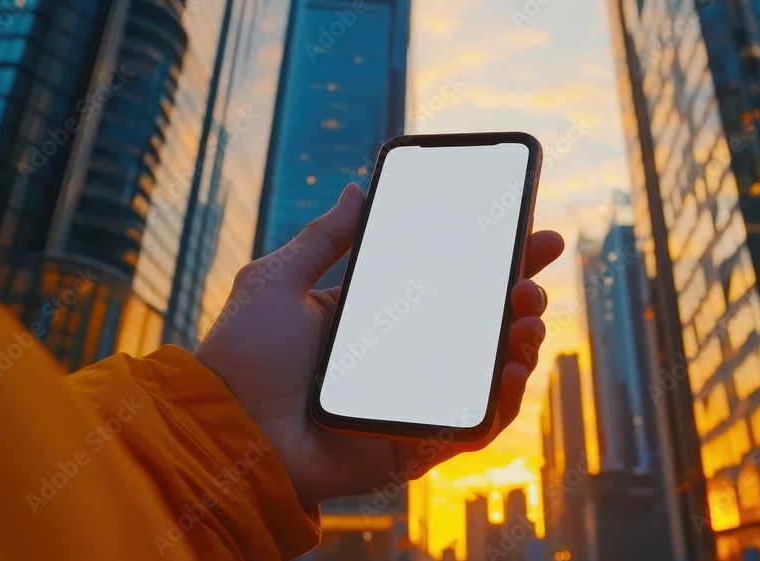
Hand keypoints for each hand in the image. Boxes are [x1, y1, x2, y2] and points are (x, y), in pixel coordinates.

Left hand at [195, 183, 563, 508]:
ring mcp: (411, 400)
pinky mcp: (412, 444)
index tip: (532, 235)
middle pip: (480, 328)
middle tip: (530, 284)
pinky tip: (509, 373)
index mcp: (377, 317)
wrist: (227, 426)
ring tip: (525, 322)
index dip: (496, 261)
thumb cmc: (243, 356)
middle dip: (520, 301)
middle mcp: (402, 358)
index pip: (450, 284)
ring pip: (486, 376)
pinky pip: (471, 428)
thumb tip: (355, 190)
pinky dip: (500, 405)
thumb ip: (321, 239)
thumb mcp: (279, 281)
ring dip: (519, 348)